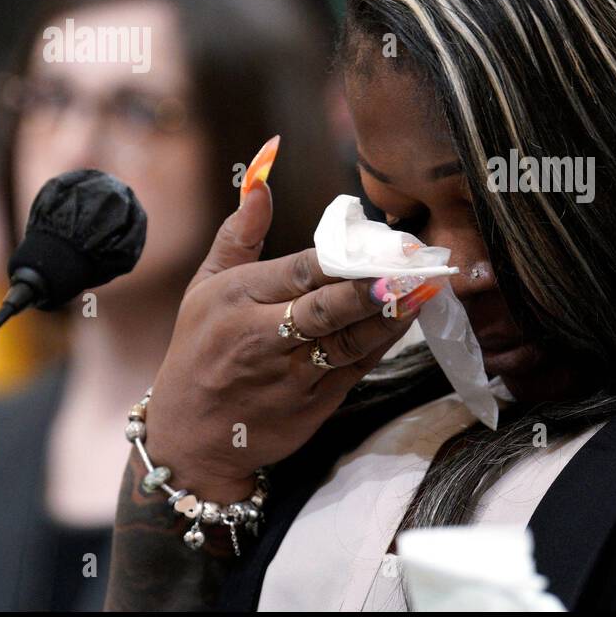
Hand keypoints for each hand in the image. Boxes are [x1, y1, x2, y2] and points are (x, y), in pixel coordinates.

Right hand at [142, 181, 425, 501]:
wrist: (191, 437)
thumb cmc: (201, 348)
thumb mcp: (206, 286)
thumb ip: (240, 232)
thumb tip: (260, 179)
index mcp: (236, 299)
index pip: (298, 272)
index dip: (343, 257)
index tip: (381, 239)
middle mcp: (262, 338)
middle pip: (327, 308)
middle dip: (373, 286)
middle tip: (412, 264)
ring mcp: (291, 375)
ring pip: (349, 341)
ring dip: (390, 316)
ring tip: (424, 289)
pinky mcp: (313, 403)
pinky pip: (356, 367)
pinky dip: (384, 343)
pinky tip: (408, 318)